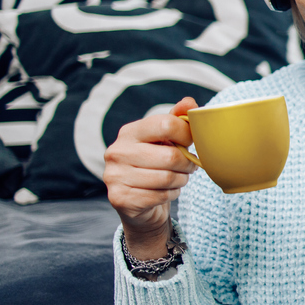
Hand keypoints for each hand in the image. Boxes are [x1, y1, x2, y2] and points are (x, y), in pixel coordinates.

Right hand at [104, 97, 199, 258]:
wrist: (138, 202)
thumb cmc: (156, 164)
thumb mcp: (166, 139)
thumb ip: (177, 119)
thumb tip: (189, 102)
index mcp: (129, 132)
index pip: (166, 124)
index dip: (187, 134)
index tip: (190, 143)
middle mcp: (117, 151)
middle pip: (170, 156)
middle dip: (187, 164)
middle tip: (188, 166)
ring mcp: (115, 176)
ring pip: (167, 178)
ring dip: (181, 180)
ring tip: (178, 178)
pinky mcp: (120, 198)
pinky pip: (160, 196)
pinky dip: (171, 195)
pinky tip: (165, 192)